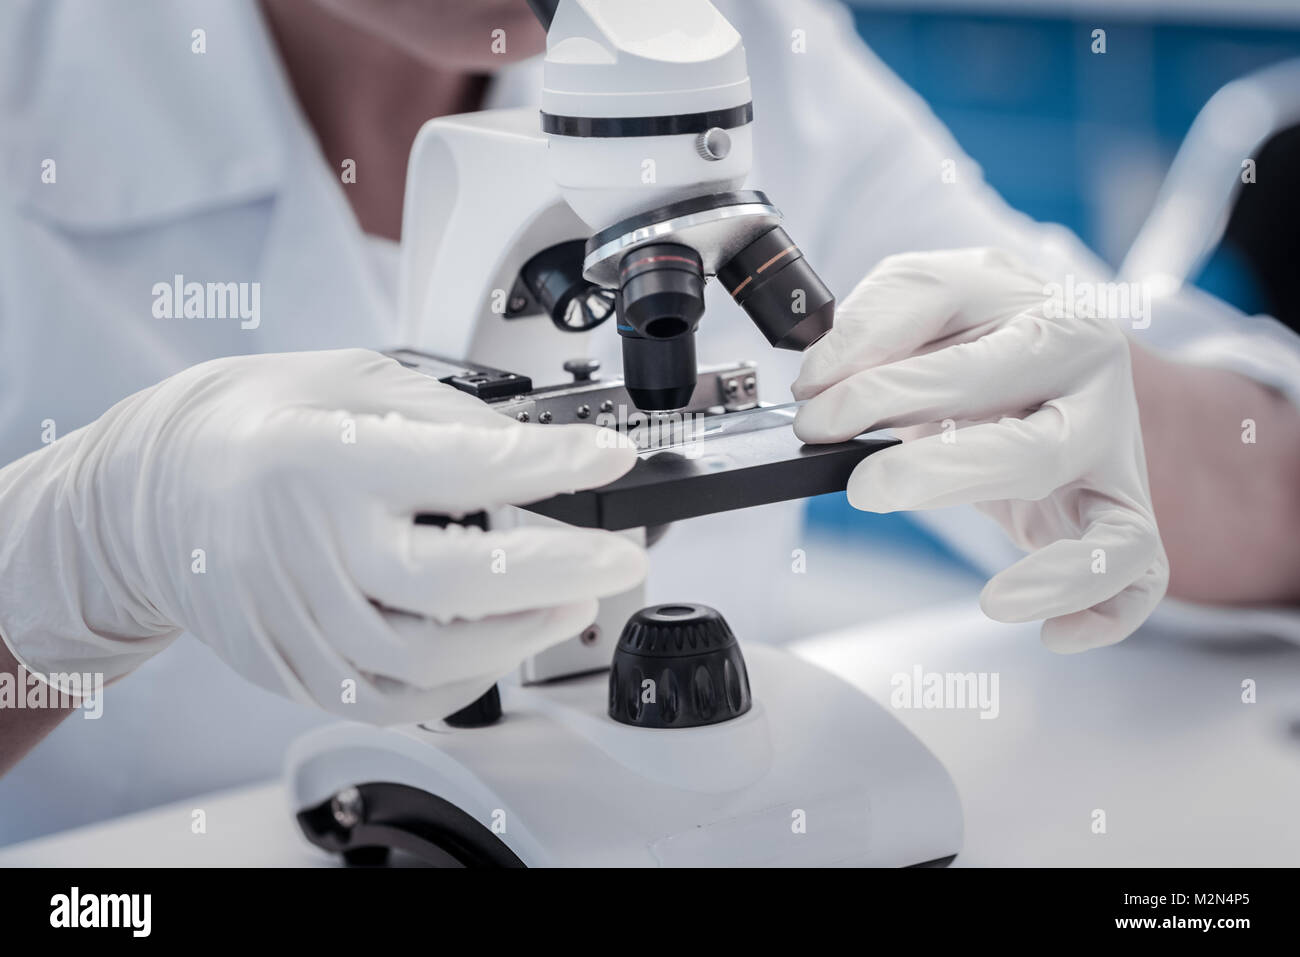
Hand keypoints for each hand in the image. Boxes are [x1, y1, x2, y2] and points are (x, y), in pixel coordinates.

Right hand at [0, 349, 644, 721]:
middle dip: (559, 572)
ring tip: (571, 599)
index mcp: (323, 460)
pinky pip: (399, 698)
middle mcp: (309, 549)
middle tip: (620, 556)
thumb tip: (532, 450)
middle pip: (456, 585)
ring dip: (522, 632)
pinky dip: (467, 678)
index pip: (462, 467)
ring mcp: (300, 621)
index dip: (551, 463)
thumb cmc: (258, 425)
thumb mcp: (351, 379)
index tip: (610, 455)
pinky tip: (501, 640)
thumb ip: (445, 414)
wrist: (157, 490)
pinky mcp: (297, 668)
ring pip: (433, 656)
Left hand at [792, 249, 1167, 651]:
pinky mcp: (1122, 518)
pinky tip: (1052, 633)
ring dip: (1053, 574)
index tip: (815, 410)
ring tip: (994, 600)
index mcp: (1055, 325)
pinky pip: (1139, 580)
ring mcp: (1117, 463)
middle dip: (941, 474)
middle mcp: (1101, 395)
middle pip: (1034, 451)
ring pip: (1111, 530)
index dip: (880, 385)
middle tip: (864, 487)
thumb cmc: (985, 334)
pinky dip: (1105, 611)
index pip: (970, 363)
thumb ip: (878, 322)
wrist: (1056, 358)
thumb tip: (823, 379)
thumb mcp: (931, 298)